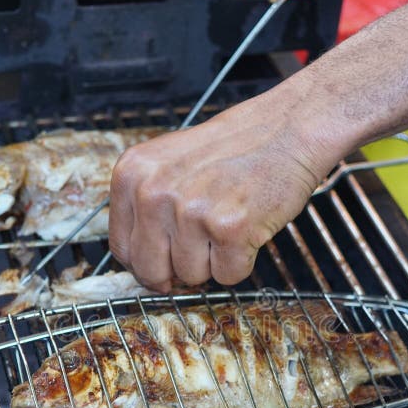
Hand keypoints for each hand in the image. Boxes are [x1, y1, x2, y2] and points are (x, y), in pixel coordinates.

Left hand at [108, 87, 334, 291]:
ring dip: (213, 261)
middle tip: (201, 246)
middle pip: (150, 270)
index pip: (122, 247)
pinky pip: (227, 276)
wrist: (286, 130)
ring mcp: (191, 211)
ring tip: (227, 223)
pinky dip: (241, 261)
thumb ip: (146, 206)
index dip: (146, 262)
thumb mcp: (168, 164)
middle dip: (176, 269)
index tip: (164, 260)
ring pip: (190, 277)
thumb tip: (140, 263)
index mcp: (132, 174)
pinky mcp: (229, 228)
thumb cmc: (233, 149)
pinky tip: (246, 228)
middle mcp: (154, 192)